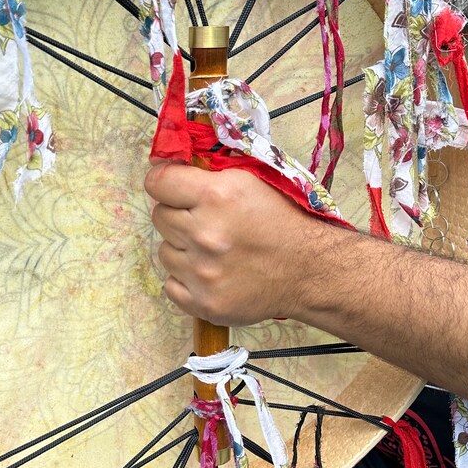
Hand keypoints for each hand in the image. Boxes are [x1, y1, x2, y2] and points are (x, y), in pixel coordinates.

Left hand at [144, 161, 328, 325]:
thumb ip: (208, 172)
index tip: (174, 189)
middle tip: (206, 222)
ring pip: (165, 252)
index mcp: (216, 196)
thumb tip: (164, 164)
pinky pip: (170, 285)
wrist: (310, 270)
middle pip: (160, 217)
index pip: (158, 183)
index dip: (164, 183)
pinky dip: (186, 280)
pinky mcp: (203, 303)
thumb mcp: (250, 180)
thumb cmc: (282, 221)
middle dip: (179, 216)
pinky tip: (210, 273)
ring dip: (183, 249)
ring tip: (213, 250)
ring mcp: (201, 272)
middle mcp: (204, 233)